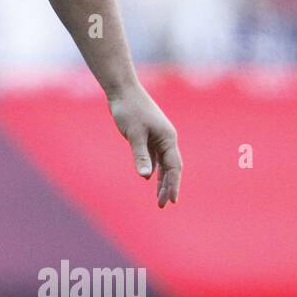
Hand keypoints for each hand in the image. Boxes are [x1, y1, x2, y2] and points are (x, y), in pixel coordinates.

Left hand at [108, 84, 182, 207]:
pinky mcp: (148, 135)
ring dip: (161, 180)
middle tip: (163, 205)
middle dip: (168, 187)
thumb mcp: (134, 135)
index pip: (174, 167)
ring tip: (159, 198)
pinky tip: (149, 178)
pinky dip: (153, 168)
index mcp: (168, 138)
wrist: (122, 90)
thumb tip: (146, 177)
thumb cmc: (129, 110)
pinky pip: (154, 156)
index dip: (174, 185)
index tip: (173, 201)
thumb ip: (140, 156)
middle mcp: (166, 139)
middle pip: (171, 167)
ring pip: (163, 163)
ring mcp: (158, 137)